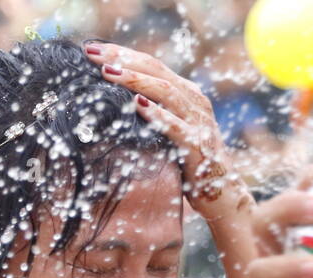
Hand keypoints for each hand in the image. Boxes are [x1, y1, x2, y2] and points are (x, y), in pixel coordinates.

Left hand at [84, 42, 252, 225]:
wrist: (221, 194)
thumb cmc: (188, 164)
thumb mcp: (167, 132)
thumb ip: (150, 114)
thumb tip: (113, 104)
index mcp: (184, 94)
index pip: (150, 65)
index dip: (122, 54)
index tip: (91, 48)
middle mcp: (193, 101)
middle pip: (155, 70)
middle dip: (122, 59)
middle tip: (92, 53)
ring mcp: (198, 122)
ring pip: (165, 92)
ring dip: (135, 80)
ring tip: (108, 73)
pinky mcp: (197, 146)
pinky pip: (176, 127)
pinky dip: (157, 114)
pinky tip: (137, 106)